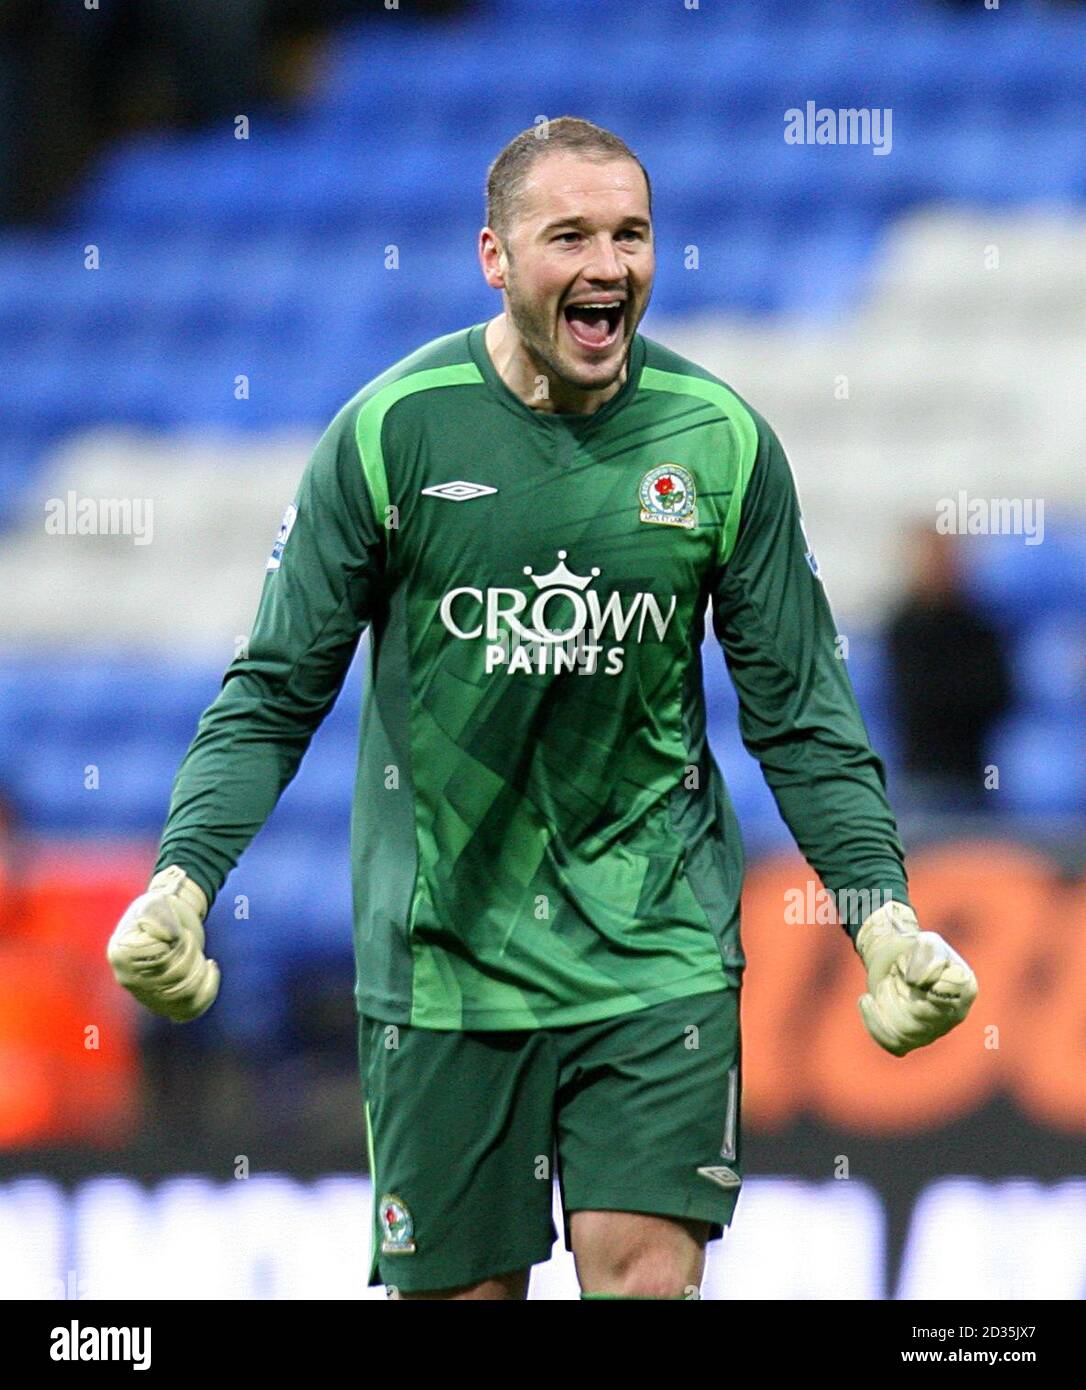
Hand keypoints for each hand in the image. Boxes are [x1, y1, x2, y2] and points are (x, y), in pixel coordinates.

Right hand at [106, 865, 219, 1021]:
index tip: (180, 932)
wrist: (170, 919)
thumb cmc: (161, 907)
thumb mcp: (157, 901)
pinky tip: (211, 970)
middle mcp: (128, 979)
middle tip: (190, 940)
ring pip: (183, 998)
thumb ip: (158, 914)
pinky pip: (189, 1011)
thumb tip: (169, 938)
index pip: (160, 961)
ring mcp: (145, 995)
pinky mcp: (163, 1004)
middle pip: (173, 981)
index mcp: (121, 954)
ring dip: (201, 973)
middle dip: (191, 956)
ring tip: (202, 957)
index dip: (179, 945)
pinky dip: (207, 993)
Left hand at [856, 901, 976, 1056]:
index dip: (925, 976)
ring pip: (905, 1031)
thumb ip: (929, 956)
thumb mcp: (926, 942)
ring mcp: (934, 1031)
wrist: (895, 961)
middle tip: (895, 974)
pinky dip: (874, 1021)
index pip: (948, 991)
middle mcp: (954, 1015)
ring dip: (885, 1001)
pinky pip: (893, 1044)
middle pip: (922, 1013)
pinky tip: (867, 1001)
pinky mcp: (911, 1041)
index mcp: (965, 989)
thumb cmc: (916, 951)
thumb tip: (915, 981)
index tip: (914, 967)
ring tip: (884, 985)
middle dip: (900, 989)